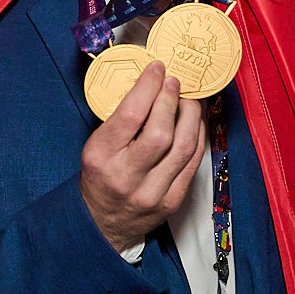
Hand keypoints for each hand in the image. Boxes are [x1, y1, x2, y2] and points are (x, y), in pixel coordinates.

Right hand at [79, 62, 203, 252]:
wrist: (103, 224)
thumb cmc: (100, 177)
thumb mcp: (95, 146)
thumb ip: (120, 118)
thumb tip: (150, 83)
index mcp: (102, 158)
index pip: (130, 116)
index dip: (148, 87)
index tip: (156, 69)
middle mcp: (127, 176)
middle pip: (161, 132)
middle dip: (172, 100)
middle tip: (174, 82)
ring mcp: (153, 192)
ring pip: (184, 146)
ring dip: (191, 115)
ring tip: (190, 99)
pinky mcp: (173, 200)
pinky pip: (194, 162)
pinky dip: (198, 136)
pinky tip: (196, 121)